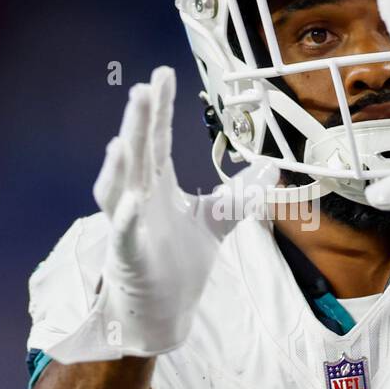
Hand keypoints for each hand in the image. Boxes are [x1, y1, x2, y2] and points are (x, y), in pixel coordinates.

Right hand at [83, 66, 272, 357]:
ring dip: (120, 167)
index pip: (156, 140)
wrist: (162, 313)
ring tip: (123, 140)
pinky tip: (133, 202)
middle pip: (137, 155)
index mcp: (157, 187)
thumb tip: (270, 173)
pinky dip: (125, 219)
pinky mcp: (130, 259)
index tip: (162, 75)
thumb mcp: (215, 223)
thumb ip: (238, 197)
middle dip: (138, 124)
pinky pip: (123, 236)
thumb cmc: (177, 265)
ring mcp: (130, 229)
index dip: (158, 109)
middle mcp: (138, 201)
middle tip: (142, 90)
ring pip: (119, 191)